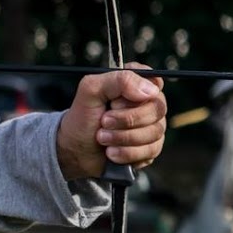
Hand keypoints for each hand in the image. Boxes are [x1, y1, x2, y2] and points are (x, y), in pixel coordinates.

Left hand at [55, 65, 165, 180]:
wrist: (74, 150)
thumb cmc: (82, 118)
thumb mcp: (91, 91)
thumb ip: (118, 80)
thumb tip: (150, 90)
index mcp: (135, 84)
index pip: (155, 82)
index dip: (137, 94)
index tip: (115, 102)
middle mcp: (147, 103)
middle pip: (157, 108)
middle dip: (126, 119)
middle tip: (104, 122)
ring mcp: (152, 126)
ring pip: (154, 131)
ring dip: (123, 138)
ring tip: (102, 138)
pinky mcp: (151, 147)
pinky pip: (151, 150)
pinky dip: (127, 153)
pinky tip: (112, 152)